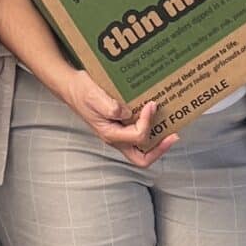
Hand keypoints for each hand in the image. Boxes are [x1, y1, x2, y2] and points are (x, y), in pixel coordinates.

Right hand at [53, 65, 178, 167]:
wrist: (71, 87)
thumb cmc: (82, 91)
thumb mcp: (94, 96)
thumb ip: (110, 107)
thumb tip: (127, 113)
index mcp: (110, 134)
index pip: (137, 137)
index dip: (148, 122)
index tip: (151, 104)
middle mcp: (116, 138)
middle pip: (142, 158)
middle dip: (160, 149)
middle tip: (173, 135)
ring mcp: (118, 134)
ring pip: (142, 149)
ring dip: (157, 140)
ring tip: (170, 125)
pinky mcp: (120, 127)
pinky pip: (138, 135)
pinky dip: (150, 129)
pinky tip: (155, 116)